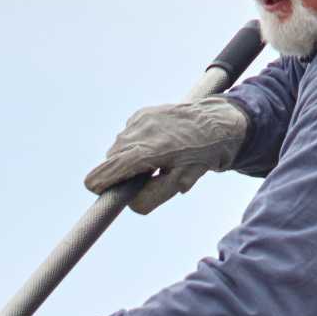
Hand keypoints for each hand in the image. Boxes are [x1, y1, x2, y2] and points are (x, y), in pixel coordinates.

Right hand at [83, 98, 247, 212]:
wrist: (220, 121)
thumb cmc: (205, 154)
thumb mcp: (182, 181)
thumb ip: (153, 195)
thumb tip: (129, 202)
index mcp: (152, 149)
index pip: (112, 167)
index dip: (100, 182)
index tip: (96, 189)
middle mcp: (142, 131)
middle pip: (112, 160)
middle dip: (121, 173)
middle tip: (147, 177)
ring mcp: (141, 119)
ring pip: (119, 148)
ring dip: (129, 158)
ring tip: (156, 160)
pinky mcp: (142, 113)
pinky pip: (128, 135)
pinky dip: (136, 144)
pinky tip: (157, 145)